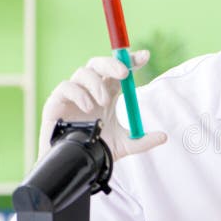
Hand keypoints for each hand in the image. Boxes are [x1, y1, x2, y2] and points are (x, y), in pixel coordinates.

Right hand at [38, 50, 166, 160]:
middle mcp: (91, 89)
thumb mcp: (125, 145)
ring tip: (104, 101)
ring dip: (96, 84)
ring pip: (83, 72)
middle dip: (112, 63)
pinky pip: (66, 87)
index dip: (131, 60)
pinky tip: (88, 107)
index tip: (145, 57)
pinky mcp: (56, 101)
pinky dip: (79, 94)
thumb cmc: (97, 148)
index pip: (119, 70)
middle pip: (100, 64)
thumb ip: (143, 141)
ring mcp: (73, 93)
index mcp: (108, 93)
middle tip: (124, 73)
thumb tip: (164, 137)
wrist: (75, 163)